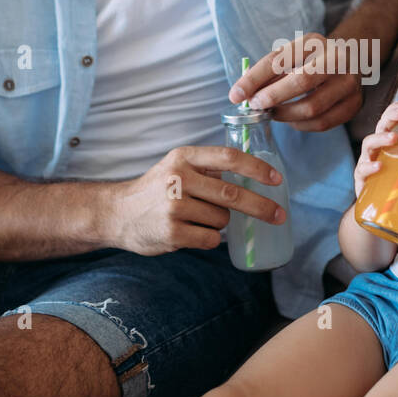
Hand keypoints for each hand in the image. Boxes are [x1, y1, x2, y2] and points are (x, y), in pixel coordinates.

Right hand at [107, 146, 286, 255]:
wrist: (118, 214)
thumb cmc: (156, 190)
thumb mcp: (177, 167)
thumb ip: (209, 168)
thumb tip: (256, 177)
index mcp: (183, 157)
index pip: (228, 157)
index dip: (257, 168)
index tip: (277, 179)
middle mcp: (178, 178)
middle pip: (232, 194)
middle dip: (261, 206)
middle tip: (279, 215)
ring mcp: (174, 207)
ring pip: (222, 220)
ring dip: (220, 223)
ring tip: (196, 218)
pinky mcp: (172, 232)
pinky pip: (211, 239)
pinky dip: (208, 238)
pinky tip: (189, 232)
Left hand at [227, 32, 362, 131]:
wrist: (351, 60)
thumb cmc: (311, 60)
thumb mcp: (291, 55)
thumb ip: (269, 71)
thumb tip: (241, 94)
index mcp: (314, 42)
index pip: (280, 60)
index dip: (254, 79)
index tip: (235, 95)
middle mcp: (337, 59)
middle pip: (301, 81)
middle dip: (272, 97)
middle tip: (255, 106)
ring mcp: (349, 83)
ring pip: (312, 107)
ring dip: (285, 115)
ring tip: (273, 113)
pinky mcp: (354, 104)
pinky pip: (322, 123)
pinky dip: (301, 125)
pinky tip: (292, 119)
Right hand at [353, 101, 397, 197]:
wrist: (379, 211)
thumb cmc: (396, 185)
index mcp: (387, 145)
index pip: (389, 123)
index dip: (394, 112)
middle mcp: (376, 150)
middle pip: (379, 128)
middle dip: (390, 118)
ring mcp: (366, 163)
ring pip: (368, 144)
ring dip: (381, 138)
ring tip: (394, 138)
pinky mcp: (361, 180)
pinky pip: (362, 170)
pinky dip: (370, 166)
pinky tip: (379, 166)